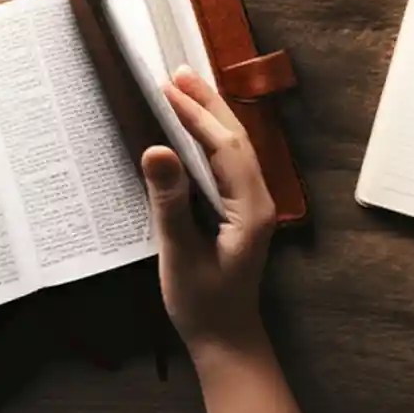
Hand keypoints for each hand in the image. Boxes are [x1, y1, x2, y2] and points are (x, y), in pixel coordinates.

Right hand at [142, 66, 276, 351]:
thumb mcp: (179, 253)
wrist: (227, 340)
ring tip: (184, 86)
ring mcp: (252, 205)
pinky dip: (211, 138)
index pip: (225, 148)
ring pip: (235, 149)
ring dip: (210, 116)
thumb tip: (155, 149)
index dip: (197, 115)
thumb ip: (169, 201)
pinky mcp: (241, 212)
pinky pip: (228, 163)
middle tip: (178, 72)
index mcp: (250, 209)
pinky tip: (193, 130)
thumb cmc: (203, 305)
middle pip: (236, 139)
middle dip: (207, 103)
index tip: (168, 88)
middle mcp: (258, 200)